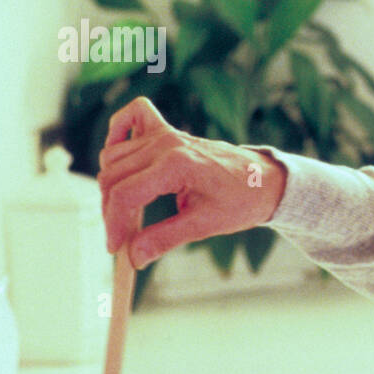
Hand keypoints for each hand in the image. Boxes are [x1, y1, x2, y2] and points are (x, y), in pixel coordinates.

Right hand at [97, 98, 286, 266]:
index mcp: (177, 165)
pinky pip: (132, 116)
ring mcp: (166, 134)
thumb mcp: (206, 224)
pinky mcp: (168, 130)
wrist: (264, 180)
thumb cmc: (241, 201)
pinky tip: (120, 156)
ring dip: (111, 184)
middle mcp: (166, 143)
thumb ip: (165, 239)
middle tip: (122, 236)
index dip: (113, 225)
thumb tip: (133, 257)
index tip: (116, 248)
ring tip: (127, 212)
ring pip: (113, 156)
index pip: (125, 195)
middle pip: (113, 176)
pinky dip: (118, 132)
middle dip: (110, 210)